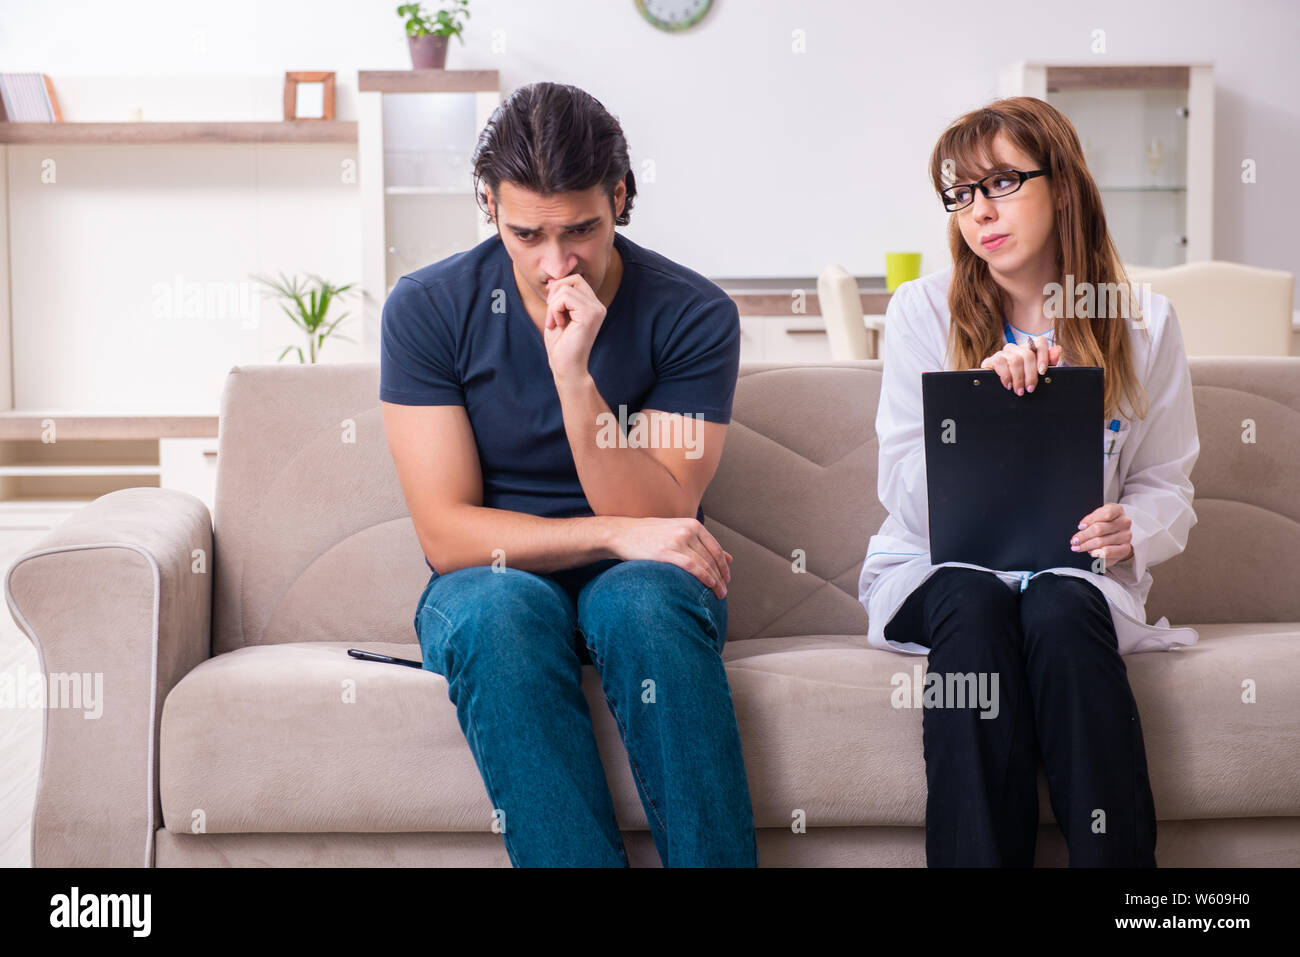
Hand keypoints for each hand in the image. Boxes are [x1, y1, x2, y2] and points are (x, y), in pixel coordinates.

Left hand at [543, 274, 606, 381]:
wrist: (566, 366)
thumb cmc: (561, 344)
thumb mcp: (558, 314)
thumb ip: (559, 297)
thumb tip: (553, 280)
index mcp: (593, 305)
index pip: (576, 280)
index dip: (559, 289)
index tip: (552, 308)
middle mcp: (598, 306)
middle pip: (573, 279)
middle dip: (555, 293)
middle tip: (552, 314)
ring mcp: (596, 310)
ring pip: (565, 289)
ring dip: (552, 306)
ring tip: (555, 322)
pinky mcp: (589, 315)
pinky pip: (564, 298)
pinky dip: (554, 310)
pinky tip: (558, 324)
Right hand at [606, 516, 732, 598]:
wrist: (621, 534)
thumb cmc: (649, 536)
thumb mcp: (678, 533)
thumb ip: (702, 543)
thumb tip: (729, 558)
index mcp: (692, 524)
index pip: (716, 548)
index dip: (724, 566)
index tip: (726, 579)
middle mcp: (687, 530)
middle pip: (712, 558)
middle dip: (721, 576)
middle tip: (723, 592)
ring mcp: (677, 540)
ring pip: (705, 564)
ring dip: (715, 581)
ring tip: (719, 594)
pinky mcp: (666, 552)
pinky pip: (692, 567)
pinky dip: (704, 578)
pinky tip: (709, 586)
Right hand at [979, 338, 1062, 395]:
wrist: (996, 393)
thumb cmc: (1020, 383)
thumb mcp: (1036, 376)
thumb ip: (1049, 363)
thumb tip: (1058, 349)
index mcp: (1028, 350)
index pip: (1039, 342)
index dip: (1043, 356)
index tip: (1043, 372)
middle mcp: (1015, 349)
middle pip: (1027, 354)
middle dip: (1030, 375)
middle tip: (1030, 389)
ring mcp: (1002, 353)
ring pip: (1014, 360)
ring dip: (1018, 378)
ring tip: (1019, 391)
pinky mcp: (990, 360)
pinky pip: (1000, 363)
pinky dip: (1006, 376)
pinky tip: (1008, 385)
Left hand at [1072, 502, 1132, 565]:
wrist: (1117, 538)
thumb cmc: (1104, 524)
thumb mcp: (1097, 517)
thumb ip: (1090, 519)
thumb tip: (1082, 527)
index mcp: (1118, 510)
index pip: (1106, 513)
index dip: (1090, 520)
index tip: (1080, 527)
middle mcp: (1124, 522)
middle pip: (1100, 529)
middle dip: (1083, 536)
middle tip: (1074, 541)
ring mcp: (1126, 536)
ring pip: (1101, 541)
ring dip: (1086, 546)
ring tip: (1077, 547)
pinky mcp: (1125, 549)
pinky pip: (1107, 552)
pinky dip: (1096, 552)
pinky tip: (1090, 552)